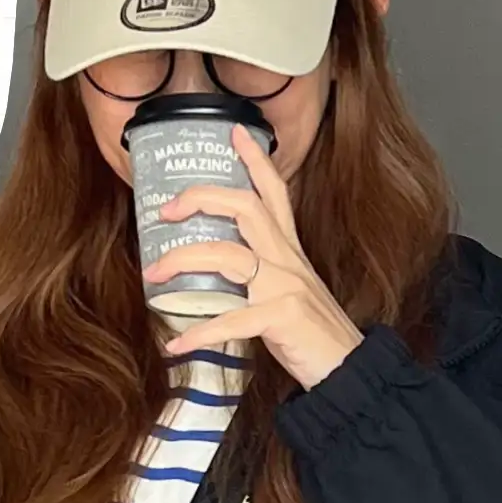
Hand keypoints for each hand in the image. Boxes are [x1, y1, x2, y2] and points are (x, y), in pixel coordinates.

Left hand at [142, 125, 364, 388]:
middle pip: (244, 206)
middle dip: (200, 199)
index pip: (274, 192)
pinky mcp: (281, 318)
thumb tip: (218, 273)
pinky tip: (175, 347)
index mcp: (290, 250)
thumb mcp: (290, 291)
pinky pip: (230, 321)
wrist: (348, 370)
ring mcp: (285, 286)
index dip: (254, 160)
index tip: (233, 133)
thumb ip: (262, 274)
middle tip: (164, 211)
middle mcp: (288, 259)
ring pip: (228, 255)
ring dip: (183, 261)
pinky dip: (199, 334)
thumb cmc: (313, 333)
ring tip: (153, 276)